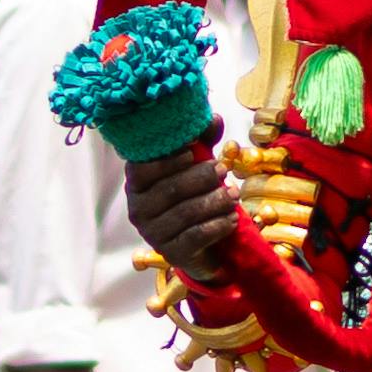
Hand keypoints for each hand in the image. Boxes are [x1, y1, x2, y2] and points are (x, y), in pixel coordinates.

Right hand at [125, 137, 242, 291]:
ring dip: (214, 201)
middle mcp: (139, 210)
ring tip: (234, 194)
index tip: (190, 152)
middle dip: (200, 178)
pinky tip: (232, 218)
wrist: (201, 247)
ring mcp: (153, 234)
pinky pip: (195, 237)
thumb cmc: (193, 197)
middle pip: (170, 190)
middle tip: (223, 170)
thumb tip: (213, 118)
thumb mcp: (197, 167)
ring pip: (185, 213)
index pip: (142, 170)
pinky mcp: (172, 253)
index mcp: (138, 185)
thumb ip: (202, 142)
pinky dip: (217, 226)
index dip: (165, 161)